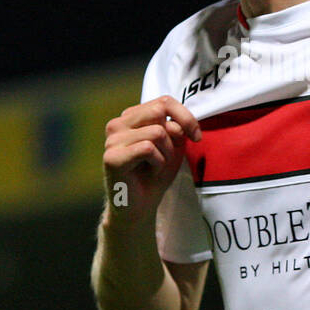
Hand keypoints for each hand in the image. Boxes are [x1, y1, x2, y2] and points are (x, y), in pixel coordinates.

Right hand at [103, 95, 201, 225]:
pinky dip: (158, 163)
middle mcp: (118, 124)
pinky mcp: (112, 157)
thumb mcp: (174, 147)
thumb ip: (176, 128)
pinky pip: (148, 148)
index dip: (185, 116)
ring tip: (157, 167)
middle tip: (171, 157)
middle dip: (175, 136)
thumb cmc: (156, 175)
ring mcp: (112, 140)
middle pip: (159, 111)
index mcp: (131, 117)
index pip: (164, 101)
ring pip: (157, 132)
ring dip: (166, 154)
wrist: (140, 207)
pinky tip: (150, 173)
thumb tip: (176, 124)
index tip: (196, 136)